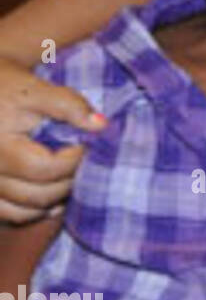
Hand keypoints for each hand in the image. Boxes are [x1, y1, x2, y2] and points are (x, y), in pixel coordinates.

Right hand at [0, 57, 103, 223]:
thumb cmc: (3, 85)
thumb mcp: (34, 89)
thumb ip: (68, 105)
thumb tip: (101, 125)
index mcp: (1, 145)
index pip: (46, 169)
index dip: (74, 160)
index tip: (85, 145)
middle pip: (38, 195)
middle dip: (69, 181)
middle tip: (83, 163)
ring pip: (24, 211)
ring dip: (54, 199)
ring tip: (69, 177)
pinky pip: (9, 214)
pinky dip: (32, 211)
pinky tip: (51, 197)